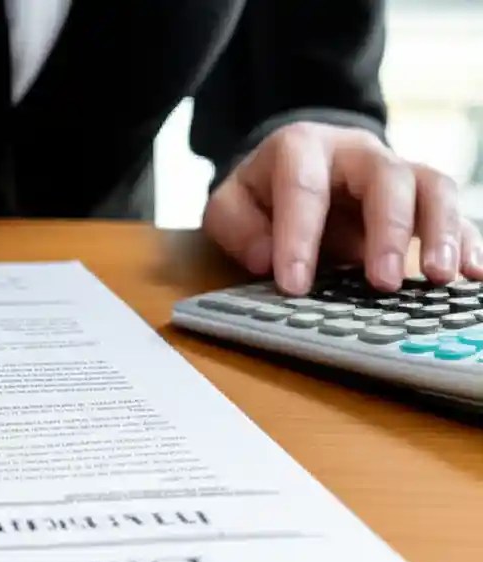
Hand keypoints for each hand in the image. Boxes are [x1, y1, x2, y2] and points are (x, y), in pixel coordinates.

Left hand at [203, 121, 482, 294]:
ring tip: (440, 277)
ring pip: (432, 187)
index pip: (303, 187)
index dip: (298, 237)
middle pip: (386, 178)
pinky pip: (454, 212)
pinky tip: (474, 273)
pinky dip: (467, 240)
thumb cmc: (263, 192)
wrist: (298, 167)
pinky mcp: (420, 198)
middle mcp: (357, 153)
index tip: (294, 285)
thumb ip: (236, 226)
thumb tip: (266, 258)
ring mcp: (395, 172)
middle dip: (388, 231)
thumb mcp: (230, 205)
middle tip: (382, 282)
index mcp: (302, 149)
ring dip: (441, 232)